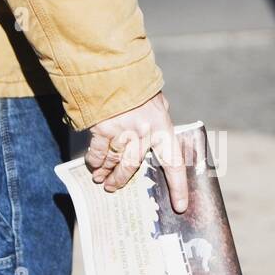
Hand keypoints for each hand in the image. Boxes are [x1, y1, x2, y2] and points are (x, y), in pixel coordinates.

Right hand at [85, 91, 188, 212]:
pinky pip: (97, 153)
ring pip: (113, 162)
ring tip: (102, 182)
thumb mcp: (156, 102)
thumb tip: (159, 138)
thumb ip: (157, 120)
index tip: (180, 207)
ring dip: (106, 174)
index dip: (179, 187)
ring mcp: (120, 131)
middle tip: (114, 189)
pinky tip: (94, 167)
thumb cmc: (137, 86)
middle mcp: (142, 131)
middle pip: (132, 167)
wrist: (112, 67)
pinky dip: (94, 162)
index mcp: (162, 126)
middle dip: (122, 181)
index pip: (174, 162)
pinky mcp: (101, 128)